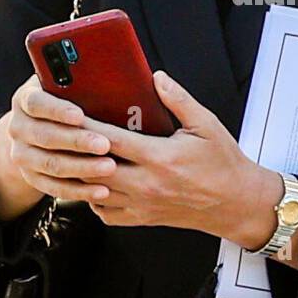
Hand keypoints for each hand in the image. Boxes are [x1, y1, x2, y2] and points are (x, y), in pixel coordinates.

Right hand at [0, 73, 117, 213]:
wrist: (35, 127)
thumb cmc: (65, 100)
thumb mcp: (66, 86)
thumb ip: (81, 82)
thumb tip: (119, 80)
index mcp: (25, 99)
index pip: (37, 103)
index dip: (57, 110)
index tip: (80, 115)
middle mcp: (18, 127)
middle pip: (45, 136)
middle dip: (77, 141)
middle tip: (105, 144)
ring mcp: (22, 155)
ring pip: (51, 164)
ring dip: (82, 168)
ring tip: (109, 167)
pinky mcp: (31, 177)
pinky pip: (55, 188)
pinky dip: (79, 191)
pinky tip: (102, 190)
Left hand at [84, 70, 281, 247]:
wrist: (235, 203)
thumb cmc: (223, 163)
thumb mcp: (206, 125)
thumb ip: (179, 100)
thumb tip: (157, 78)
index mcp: (160, 158)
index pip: (111, 139)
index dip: (86, 125)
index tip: (70, 112)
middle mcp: (146, 184)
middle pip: (94, 168)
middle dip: (76, 150)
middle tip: (61, 133)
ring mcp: (142, 204)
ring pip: (94, 193)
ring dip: (80, 175)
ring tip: (71, 156)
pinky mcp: (142, 219)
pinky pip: (105, 213)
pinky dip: (93, 199)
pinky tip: (93, 183)